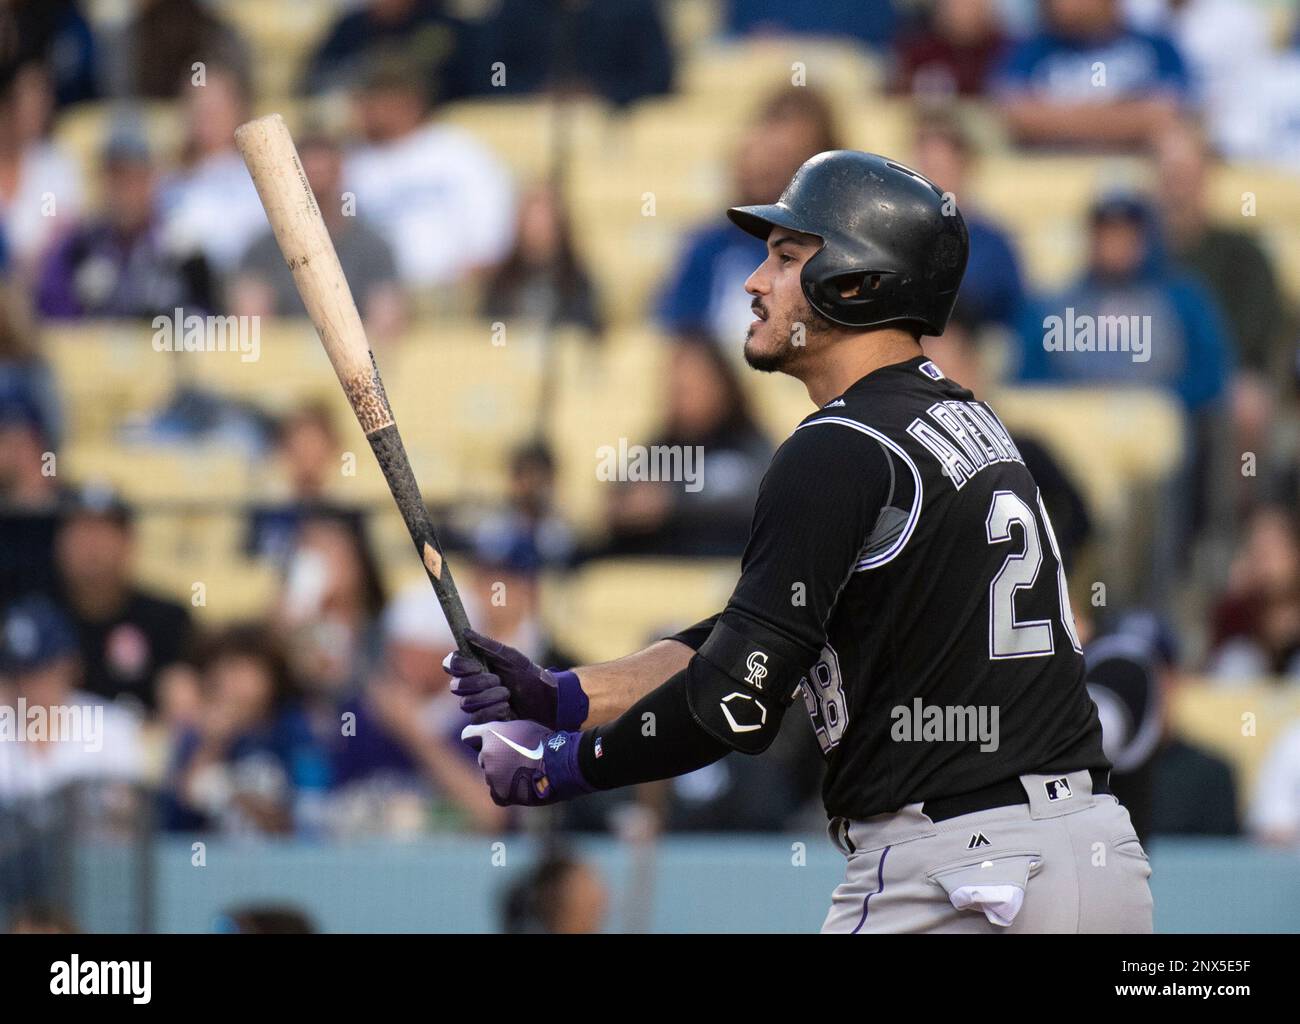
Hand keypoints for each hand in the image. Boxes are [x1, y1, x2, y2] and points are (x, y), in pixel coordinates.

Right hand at [443, 629, 586, 728]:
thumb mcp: (512, 658)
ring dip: (489, 698)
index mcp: (475, 668)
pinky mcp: (484, 724)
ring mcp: (477, 706)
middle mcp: (472, 687)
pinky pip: (475, 721)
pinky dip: (492, 712)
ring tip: (508, 695)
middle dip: (479, 683)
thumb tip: (465, 632)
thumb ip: (488, 645)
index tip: (477, 666)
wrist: (549, 702)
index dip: (459, 666)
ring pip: (466, 704)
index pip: (451, 664)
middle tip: (499, 681)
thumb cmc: (531, 676)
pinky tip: (507, 710)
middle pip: (455, 687)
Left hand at [460, 719, 591, 806]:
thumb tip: (502, 738)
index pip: (468, 735)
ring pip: (492, 776)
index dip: (475, 738)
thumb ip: (506, 732)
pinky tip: (520, 787)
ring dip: (503, 775)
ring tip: (524, 773)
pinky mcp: (500, 793)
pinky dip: (505, 792)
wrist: (559, 764)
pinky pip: (497, 794)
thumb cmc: (546, 742)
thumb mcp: (524, 726)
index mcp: (491, 734)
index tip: (482, 741)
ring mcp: (492, 776)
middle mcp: (486, 754)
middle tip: (516, 759)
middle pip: (484, 758)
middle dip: (496, 759)